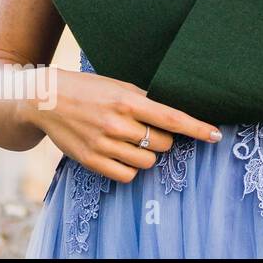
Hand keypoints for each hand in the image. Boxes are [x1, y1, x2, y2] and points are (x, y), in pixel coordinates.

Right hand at [20, 67, 221, 182]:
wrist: (46, 99)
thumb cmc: (91, 89)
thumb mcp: (121, 86)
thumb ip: (146, 100)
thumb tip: (179, 112)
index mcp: (128, 101)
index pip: (173, 119)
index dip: (198, 128)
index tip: (216, 135)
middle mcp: (117, 124)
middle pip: (163, 143)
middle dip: (165, 139)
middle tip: (150, 129)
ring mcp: (102, 144)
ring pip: (147, 162)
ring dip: (148, 154)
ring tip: (134, 141)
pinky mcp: (90, 160)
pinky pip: (126, 175)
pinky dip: (131, 168)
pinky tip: (124, 154)